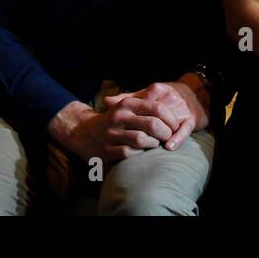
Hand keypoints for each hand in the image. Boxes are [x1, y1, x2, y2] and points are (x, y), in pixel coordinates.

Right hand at [50, 93, 185, 165]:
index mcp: (126, 104)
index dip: (171, 118)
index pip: (157, 108)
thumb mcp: (125, 107)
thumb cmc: (113, 120)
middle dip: (166, 133)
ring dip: (153, 144)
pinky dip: (140, 154)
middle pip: (153, 125)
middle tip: (167, 136)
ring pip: (143, 140)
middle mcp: (119, 117)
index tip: (175, 125)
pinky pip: (131, 153)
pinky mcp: (108, 150)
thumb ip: (146, 104)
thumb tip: (172, 104)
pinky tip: (141, 152)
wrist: (83, 133)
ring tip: (155, 144)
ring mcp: (112, 134)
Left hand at [102, 79, 209, 151]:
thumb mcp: (147, 95)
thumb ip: (127, 99)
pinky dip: (177, 138)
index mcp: (157, 90)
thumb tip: (105, 101)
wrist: (195, 93)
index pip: (142, 102)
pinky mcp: (192, 119)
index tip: (122, 126)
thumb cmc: (165, 97)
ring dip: (160, 135)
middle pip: (155, 113)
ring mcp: (182, 109)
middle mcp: (170, 97)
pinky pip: (185, 129)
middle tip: (132, 139)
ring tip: (150, 146)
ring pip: (169, 122)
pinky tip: (168, 147)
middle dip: (145, 127)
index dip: (133, 115)